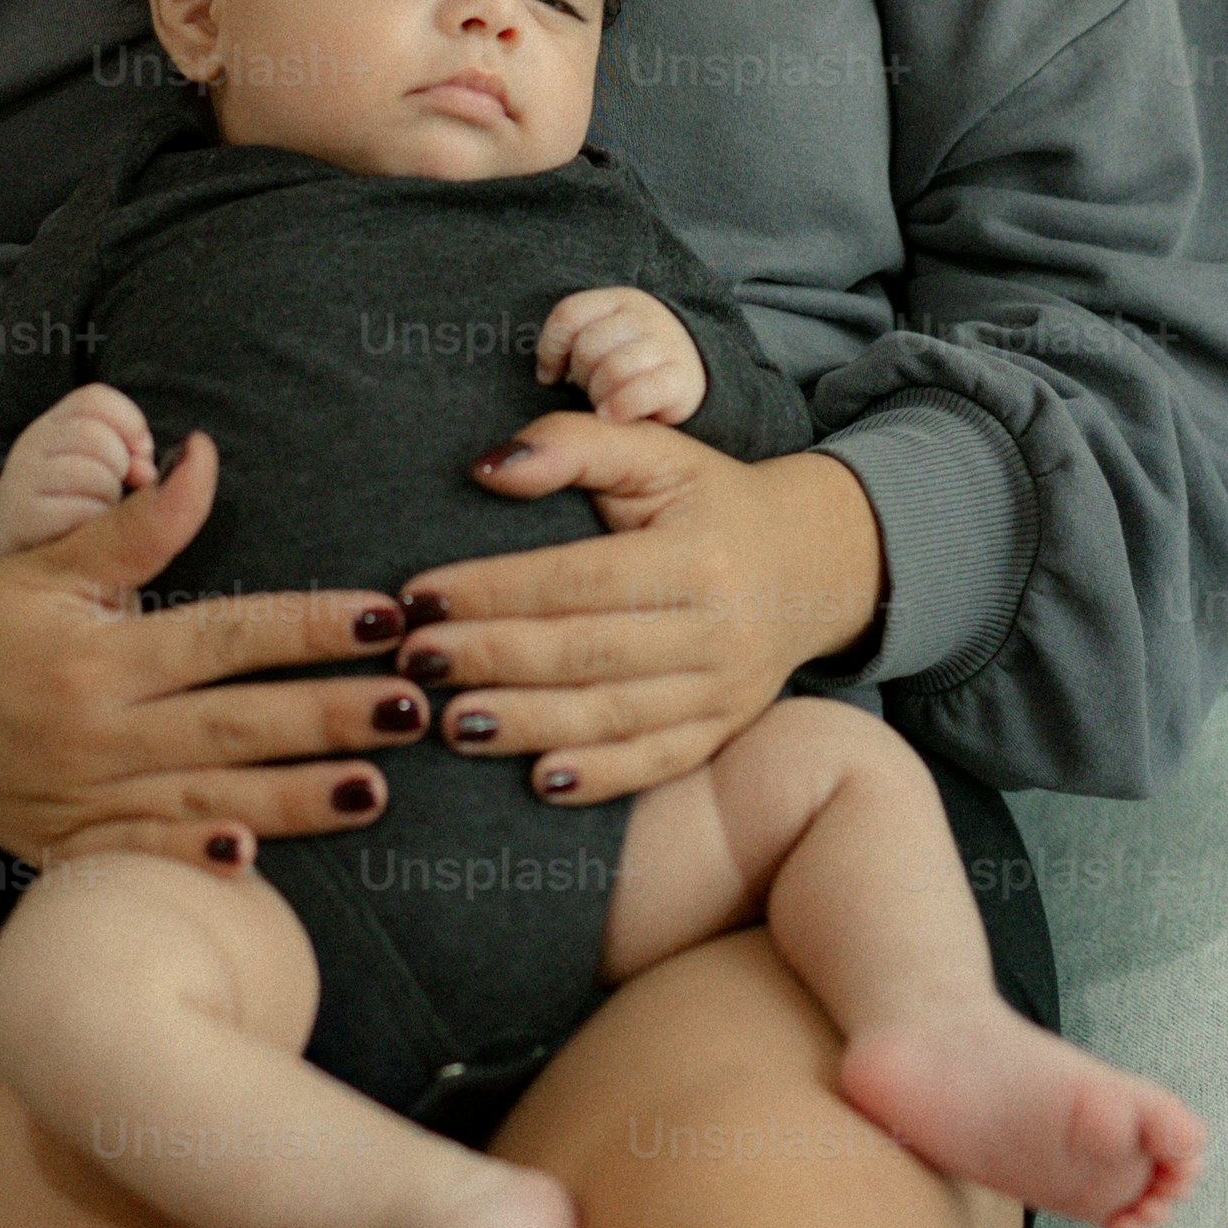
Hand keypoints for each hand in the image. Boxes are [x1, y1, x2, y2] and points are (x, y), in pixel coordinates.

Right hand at [0, 383, 158, 564]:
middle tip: (116, 488)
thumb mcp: (95, 464)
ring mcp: (24, 478)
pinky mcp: (23, 516)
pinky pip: (78, 511)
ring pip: (90, 474)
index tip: (139, 454)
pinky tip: (83, 529)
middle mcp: (34, 442)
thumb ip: (129, 456)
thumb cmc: (67, 499)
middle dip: (120, 466)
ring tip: (97, 509)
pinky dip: (93, 521)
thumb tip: (147, 472)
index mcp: (55, 422)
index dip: (131, 424)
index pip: (95, 399)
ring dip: (108, 497)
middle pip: (95, 436)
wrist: (4, 537)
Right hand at [0, 430, 430, 873]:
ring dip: (296, 800)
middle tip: (413, 707)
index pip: (226, 636)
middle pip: (235, 724)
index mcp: (98, 654)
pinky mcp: (66, 847)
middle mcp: (96, 731)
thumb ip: (135, 525)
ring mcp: (82, 799)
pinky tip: (256, 863)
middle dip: (329, 717)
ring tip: (376, 790)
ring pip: (208, 801)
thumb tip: (205, 455)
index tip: (385, 616)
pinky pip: (142, 860)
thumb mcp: (46, 560)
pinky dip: (195, 862)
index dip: (309, 626)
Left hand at [390, 417, 885, 807]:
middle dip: (493, 659)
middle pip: (588, 652)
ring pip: (616, 716)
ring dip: (529, 724)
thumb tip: (486, 468)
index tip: (420, 597)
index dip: (495, 590)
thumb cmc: (710, 501)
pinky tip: (539, 781)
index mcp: (696, 554)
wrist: (812, 562)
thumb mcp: (656, 453)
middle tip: (416, 662)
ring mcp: (725, 689)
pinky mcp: (724, 730)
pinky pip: (658, 762)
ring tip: (451, 724)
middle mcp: (716, 627)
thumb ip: (571, 446)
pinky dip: (601, 778)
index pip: (578, 578)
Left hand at [534, 284, 706, 425]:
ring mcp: (667, 346)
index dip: (551, 349)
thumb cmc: (633, 362)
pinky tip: (611, 416)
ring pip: (610, 371)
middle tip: (591, 390)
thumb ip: (575, 343)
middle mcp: (645, 316)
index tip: (550, 375)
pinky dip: (618, 408)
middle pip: (587, 347)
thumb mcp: (605, 339)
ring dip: (599, 395)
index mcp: (619, 300)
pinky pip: (637, 394)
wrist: (693, 373)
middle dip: (580, 376)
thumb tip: (545, 375)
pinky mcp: (683, 380)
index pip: (568, 314)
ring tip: (605, 403)